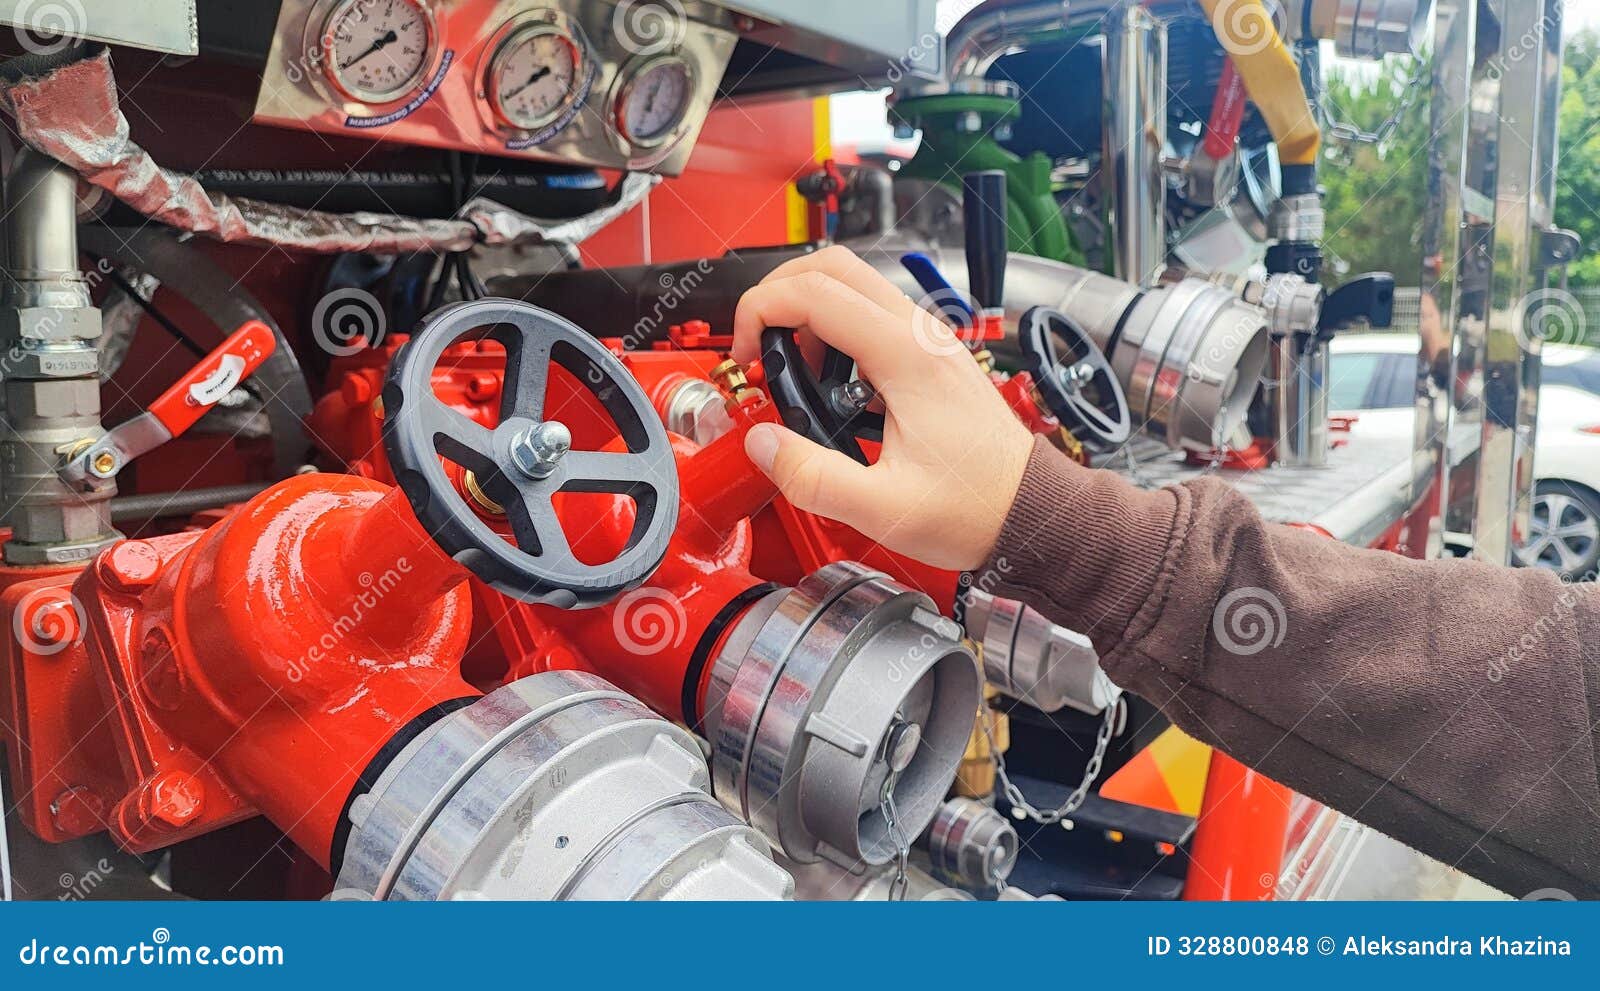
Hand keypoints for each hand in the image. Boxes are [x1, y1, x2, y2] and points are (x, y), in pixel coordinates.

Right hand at [732, 246, 1035, 570]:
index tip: (745, 355)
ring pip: (852, 284)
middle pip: (832, 266)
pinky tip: (826, 384)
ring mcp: (927, 340)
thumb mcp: (882, 507)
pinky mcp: (928, 356)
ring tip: (789, 371)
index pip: (816, 294)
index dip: (762, 312)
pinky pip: (869, 316)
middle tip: (756, 346)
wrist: (1029, 509)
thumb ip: (812, 477)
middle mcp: (920, 335)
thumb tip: (763, 443)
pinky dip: (833, 331)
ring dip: (805, 312)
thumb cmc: (976, 506)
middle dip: (777, 294)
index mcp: (907, 358)